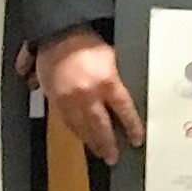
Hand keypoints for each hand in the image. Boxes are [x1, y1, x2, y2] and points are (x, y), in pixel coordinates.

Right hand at [40, 30, 142, 162]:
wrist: (58, 33)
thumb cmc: (85, 41)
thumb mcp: (110, 57)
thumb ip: (115, 80)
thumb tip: (122, 98)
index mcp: (107, 82)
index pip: (124, 110)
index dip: (132, 127)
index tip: (137, 139)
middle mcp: (88, 94)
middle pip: (100, 126)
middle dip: (108, 144)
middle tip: (113, 157)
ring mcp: (70, 99)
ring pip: (82, 128)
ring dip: (91, 142)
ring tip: (98, 152)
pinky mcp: (55, 99)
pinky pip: (66, 121)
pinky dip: (75, 131)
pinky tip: (80, 136)